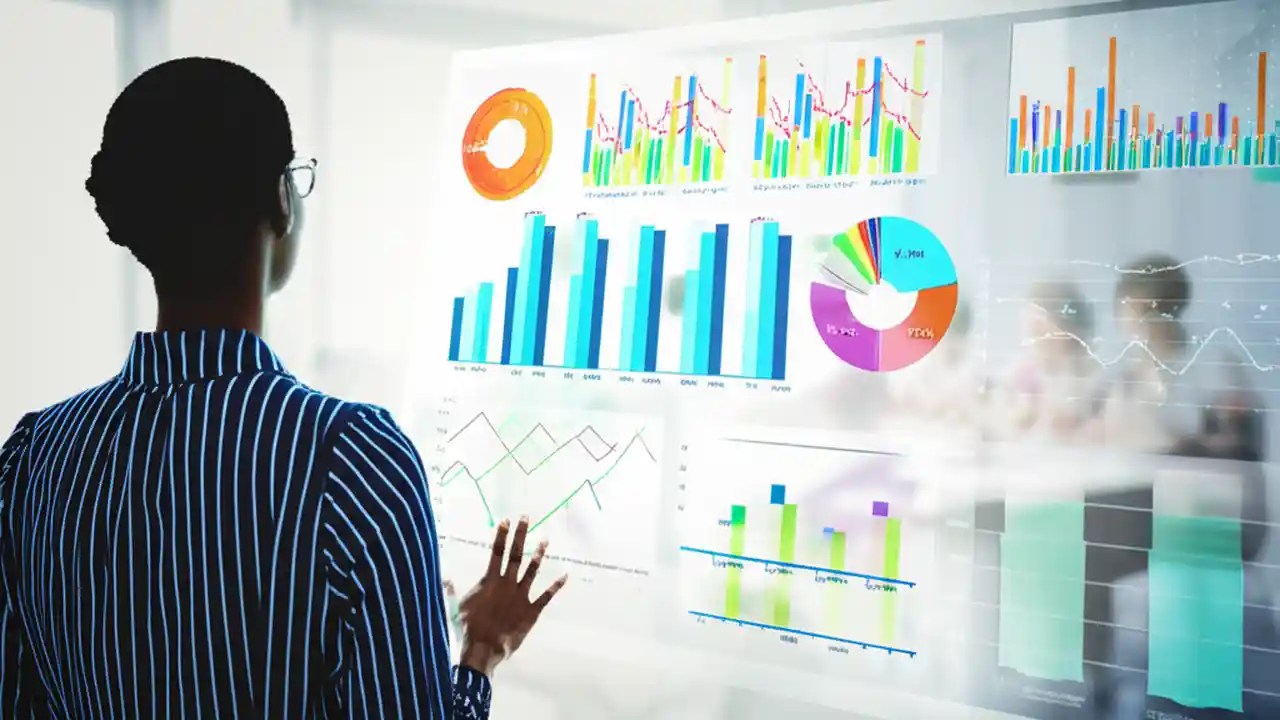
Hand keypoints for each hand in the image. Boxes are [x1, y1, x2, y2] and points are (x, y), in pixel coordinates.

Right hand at [457, 517, 566, 675]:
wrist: (484, 648)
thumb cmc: (468, 628)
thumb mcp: (457, 606)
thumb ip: (452, 590)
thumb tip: (444, 578)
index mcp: (490, 580)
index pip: (496, 552)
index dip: (501, 535)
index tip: (506, 520)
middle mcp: (507, 584)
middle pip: (515, 555)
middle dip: (520, 535)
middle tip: (525, 518)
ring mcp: (521, 596)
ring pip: (532, 571)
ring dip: (538, 555)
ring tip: (545, 540)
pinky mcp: (531, 611)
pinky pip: (546, 596)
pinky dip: (556, 586)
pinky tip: (564, 576)